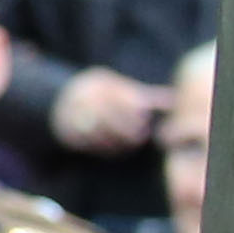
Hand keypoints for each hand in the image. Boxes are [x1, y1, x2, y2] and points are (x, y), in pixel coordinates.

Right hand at [47, 68, 162, 158]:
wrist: (61, 102)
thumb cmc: (101, 95)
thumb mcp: (119, 87)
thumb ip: (143, 95)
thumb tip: (172, 101)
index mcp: (99, 82)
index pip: (120, 97)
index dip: (134, 112)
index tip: (144, 122)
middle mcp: (84, 96)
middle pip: (109, 114)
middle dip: (127, 128)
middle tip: (140, 136)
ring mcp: (73, 113)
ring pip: (100, 130)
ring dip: (117, 140)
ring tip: (129, 145)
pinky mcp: (68, 131)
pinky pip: (89, 142)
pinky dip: (103, 148)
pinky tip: (113, 149)